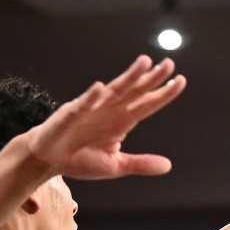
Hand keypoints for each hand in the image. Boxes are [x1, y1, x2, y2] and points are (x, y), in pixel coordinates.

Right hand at [23, 55, 186, 178]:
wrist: (48, 159)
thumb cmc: (80, 159)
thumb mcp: (115, 166)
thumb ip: (141, 163)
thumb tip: (168, 166)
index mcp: (122, 121)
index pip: (147, 104)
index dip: (163, 94)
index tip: (181, 81)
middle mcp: (110, 110)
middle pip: (135, 91)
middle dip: (152, 78)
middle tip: (169, 64)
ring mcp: (91, 109)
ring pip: (113, 90)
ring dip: (128, 77)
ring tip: (143, 63)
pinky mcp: (70, 114)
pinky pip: (82, 104)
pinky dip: (91, 98)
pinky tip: (99, 88)